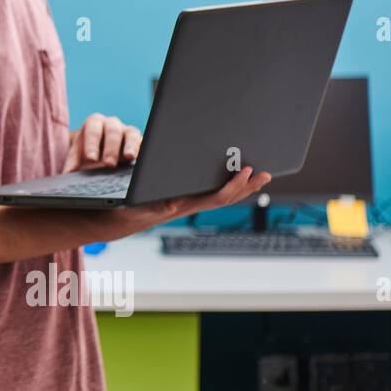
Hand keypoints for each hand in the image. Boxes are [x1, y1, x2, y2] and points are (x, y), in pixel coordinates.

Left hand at [63, 113, 141, 171]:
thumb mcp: (77, 156)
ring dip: (130, 146)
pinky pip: (142, 142)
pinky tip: (141, 158)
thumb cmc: (87, 151)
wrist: (100, 149)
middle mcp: (111, 123)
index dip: (92, 144)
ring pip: (131, 134)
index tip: (91, 158)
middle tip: (108, 163)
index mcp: (94, 123)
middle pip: (112, 131)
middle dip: (110, 148)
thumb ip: (72, 164)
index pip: (93, 130)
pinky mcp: (138, 140)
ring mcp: (126, 131)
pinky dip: (142, 149)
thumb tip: (67, 176)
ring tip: (129, 157)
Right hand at [133, 165, 273, 228]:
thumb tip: (172, 205)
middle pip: (228, 197)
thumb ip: (156, 206)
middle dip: (248, 186)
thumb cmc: (132, 212)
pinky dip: (227, 184)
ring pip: (224, 195)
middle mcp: (193, 205)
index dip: (235, 185)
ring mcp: (191, 203)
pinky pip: (213, 191)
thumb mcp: (141, 207)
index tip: (247, 170)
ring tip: (258, 175)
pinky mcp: (187, 198)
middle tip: (266, 174)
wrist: (124, 220)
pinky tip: (232, 176)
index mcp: (187, 205)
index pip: (218, 197)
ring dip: (243, 186)